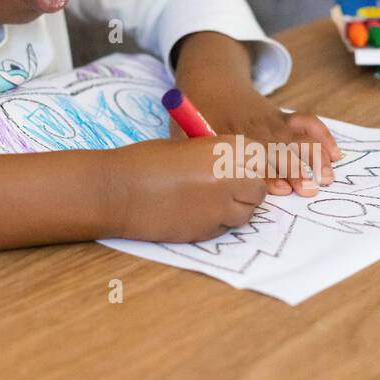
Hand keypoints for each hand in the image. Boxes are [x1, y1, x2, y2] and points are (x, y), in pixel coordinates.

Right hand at [108, 137, 267, 242]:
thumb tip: (238, 172)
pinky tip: (189, 213)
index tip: (237, 170)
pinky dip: (213, 223)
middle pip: (258, 190)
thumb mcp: (190, 148)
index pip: (260, 161)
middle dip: (245, 191)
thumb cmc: (148, 162)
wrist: (119, 189)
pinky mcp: (208, 231)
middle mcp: (232, 177)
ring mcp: (221, 207)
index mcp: (227, 148)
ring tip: (202, 201)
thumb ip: (218, 159)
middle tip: (222, 189)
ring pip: (245, 214)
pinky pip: (223, 229)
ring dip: (231, 209)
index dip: (249, 167)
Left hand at [208, 92, 342, 197]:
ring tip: (326, 176)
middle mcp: (256, 130)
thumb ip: (203, 161)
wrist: (214, 84)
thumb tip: (217, 191)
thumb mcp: (192, 137)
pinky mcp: (284, 117)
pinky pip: (307, 123)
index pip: (252, 158)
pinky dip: (322, 136)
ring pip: (297, 137)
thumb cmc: (202, 120)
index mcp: (232, 137)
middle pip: (280, 149)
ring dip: (314, 155)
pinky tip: (334, 154)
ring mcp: (272, 122)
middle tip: (309, 188)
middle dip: (295, 168)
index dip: (267, 174)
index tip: (279, 189)